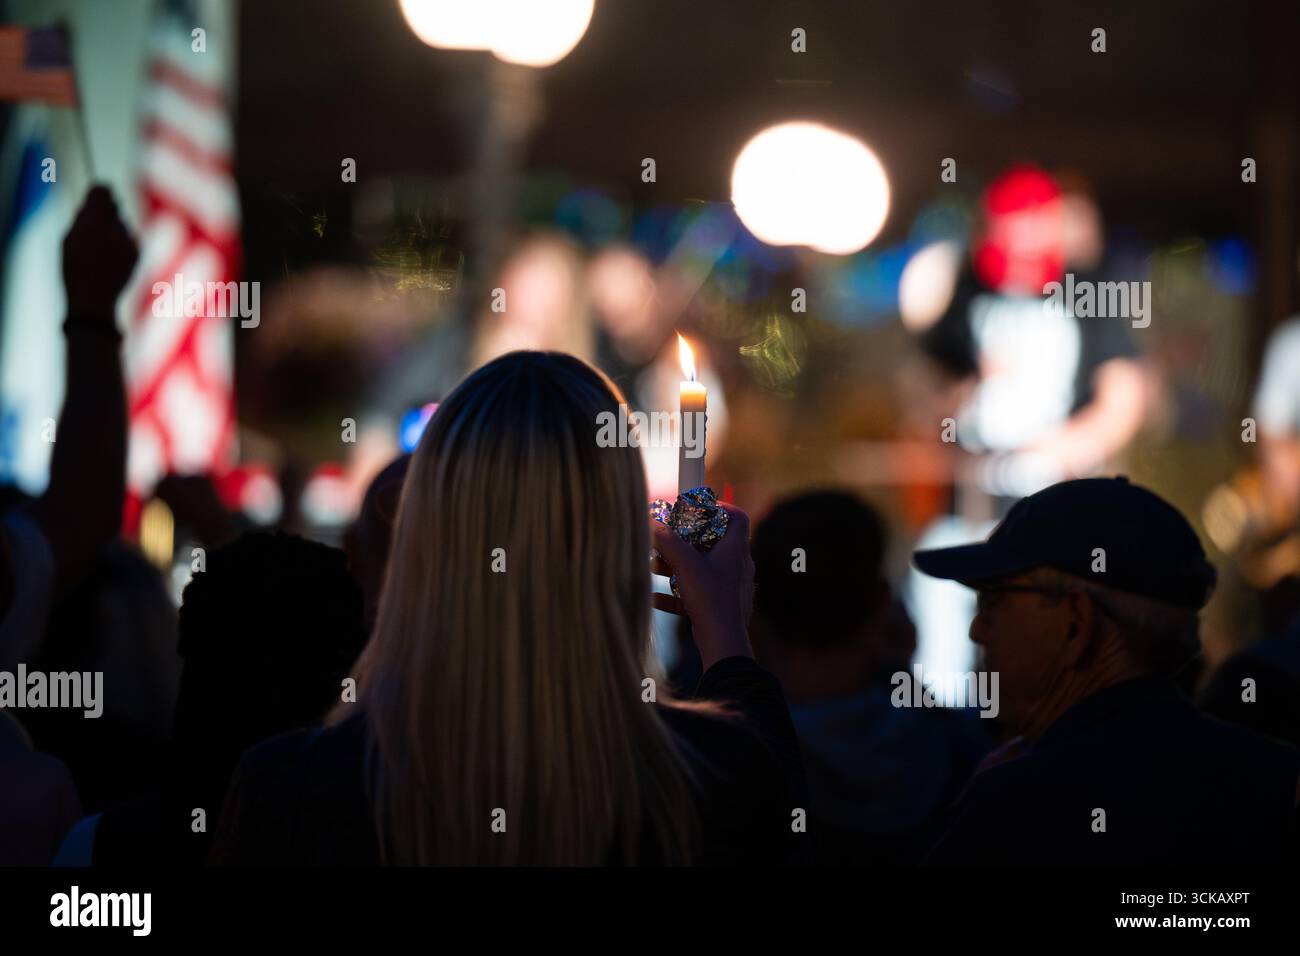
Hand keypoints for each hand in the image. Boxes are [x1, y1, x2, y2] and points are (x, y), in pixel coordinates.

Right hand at [62, 185, 139, 317]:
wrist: (94, 297)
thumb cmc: (75, 268)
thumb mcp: (69, 239)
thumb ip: (82, 218)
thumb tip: (92, 202)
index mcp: (90, 221)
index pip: (101, 193)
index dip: (101, 191)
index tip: (100, 190)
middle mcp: (112, 227)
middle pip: (115, 205)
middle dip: (109, 206)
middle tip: (103, 212)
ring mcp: (127, 239)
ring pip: (123, 222)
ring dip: (116, 227)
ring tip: (103, 246)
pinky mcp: (138, 251)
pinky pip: (132, 238)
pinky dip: (125, 242)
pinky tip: (114, 256)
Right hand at [650, 501, 753, 667]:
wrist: (723, 641)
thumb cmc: (711, 598)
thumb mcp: (686, 564)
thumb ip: (667, 541)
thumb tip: (651, 523)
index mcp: (735, 550)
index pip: (736, 517)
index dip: (720, 507)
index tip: (698, 508)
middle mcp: (736, 565)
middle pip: (713, 542)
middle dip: (685, 541)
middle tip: (667, 539)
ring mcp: (729, 586)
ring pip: (702, 568)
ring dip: (677, 567)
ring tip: (653, 567)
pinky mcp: (719, 605)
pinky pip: (696, 592)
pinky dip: (676, 592)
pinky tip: (654, 598)